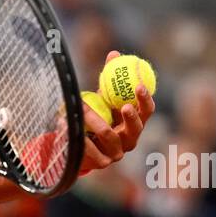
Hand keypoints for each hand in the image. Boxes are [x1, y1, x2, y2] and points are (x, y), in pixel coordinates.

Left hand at [80, 49, 155, 174]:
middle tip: (124, 105)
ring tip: (82, 107)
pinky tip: (68, 123)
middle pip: (137, 128)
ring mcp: (117, 153)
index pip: (147, 111)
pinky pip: (91, 147)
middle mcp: (130, 139)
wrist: (77, 141)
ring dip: (94, 118)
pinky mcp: (102, 163)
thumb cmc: (95, 114)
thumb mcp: (102, 95)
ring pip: (109, 134)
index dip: (146, 99)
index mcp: (134, 122)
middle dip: (132, 116)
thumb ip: (109, 77)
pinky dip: (80, 133)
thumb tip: (114, 54)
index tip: (139, 86)